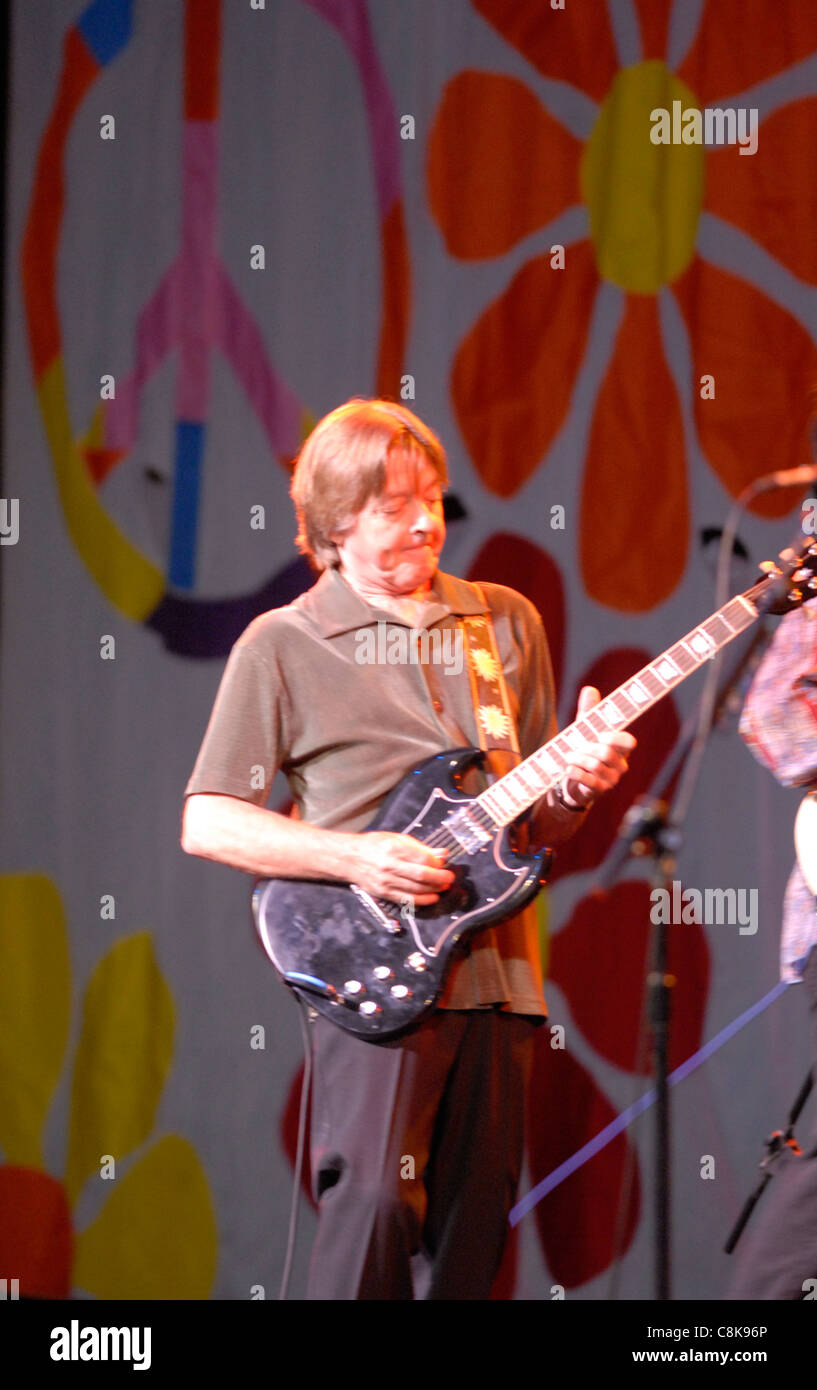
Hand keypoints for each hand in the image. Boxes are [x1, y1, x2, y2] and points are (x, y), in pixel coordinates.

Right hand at [348, 831, 454, 904]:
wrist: (349, 858)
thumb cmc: (374, 845)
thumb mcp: (397, 839)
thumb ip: (420, 847)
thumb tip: (442, 853)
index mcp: (393, 848)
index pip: (423, 858)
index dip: (437, 863)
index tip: (443, 863)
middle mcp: (389, 865)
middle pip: (422, 876)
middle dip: (440, 878)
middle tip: (449, 877)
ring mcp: (386, 881)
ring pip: (416, 889)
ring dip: (434, 889)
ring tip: (443, 886)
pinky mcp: (384, 893)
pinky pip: (407, 900)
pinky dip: (422, 900)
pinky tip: (432, 897)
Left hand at [559, 686, 635, 808]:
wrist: (572, 780)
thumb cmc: (583, 751)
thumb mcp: (584, 731)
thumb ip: (588, 712)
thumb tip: (589, 689)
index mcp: (620, 748)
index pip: (628, 742)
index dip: (615, 738)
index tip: (600, 735)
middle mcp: (620, 764)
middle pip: (607, 753)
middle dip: (587, 748)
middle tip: (575, 747)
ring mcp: (612, 779)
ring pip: (595, 766)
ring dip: (578, 759)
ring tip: (569, 757)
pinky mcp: (599, 791)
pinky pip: (588, 781)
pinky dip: (575, 773)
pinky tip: (568, 769)